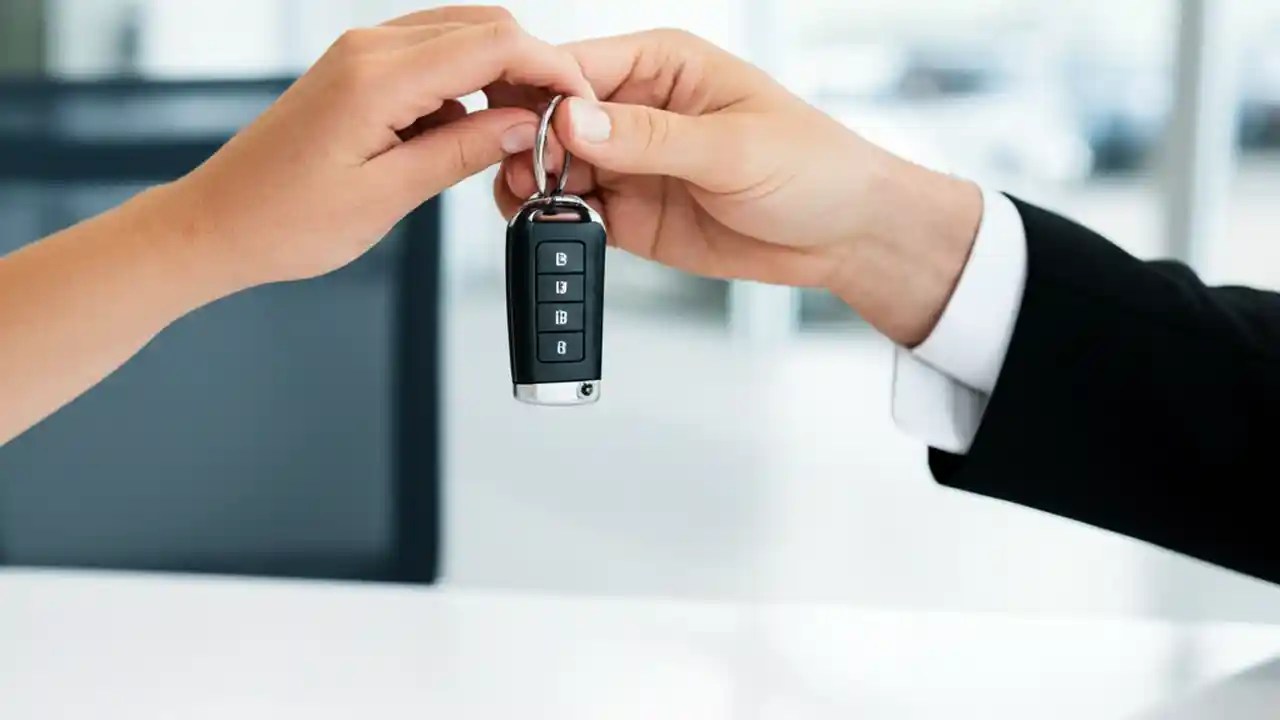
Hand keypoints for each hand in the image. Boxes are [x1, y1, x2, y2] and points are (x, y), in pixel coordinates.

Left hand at [169, 6, 591, 290]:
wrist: (218, 224)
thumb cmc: (283, 220)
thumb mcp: (389, 197)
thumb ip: (465, 153)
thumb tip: (527, 128)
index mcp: (376, 76)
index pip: (493, 42)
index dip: (550, 68)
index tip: (579, 105)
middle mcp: (369, 49)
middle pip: (484, 26)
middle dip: (532, 70)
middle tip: (555, 128)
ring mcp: (361, 55)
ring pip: (462, 37)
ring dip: (500, 78)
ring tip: (516, 140)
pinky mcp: (359, 71)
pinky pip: (433, 59)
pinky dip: (466, 89)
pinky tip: (470, 136)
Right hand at [494, 30, 982, 345]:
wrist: (845, 237)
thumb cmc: (815, 168)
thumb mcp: (735, 148)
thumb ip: (652, 138)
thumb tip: (575, 120)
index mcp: (662, 65)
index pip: (576, 65)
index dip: (540, 93)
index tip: (524, 128)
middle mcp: (637, 110)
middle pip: (551, 118)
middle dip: (527, 144)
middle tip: (523, 176)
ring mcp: (630, 164)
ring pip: (551, 168)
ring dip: (534, 187)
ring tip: (536, 207)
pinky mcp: (630, 213)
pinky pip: (574, 214)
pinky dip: (556, 224)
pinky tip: (560, 231)